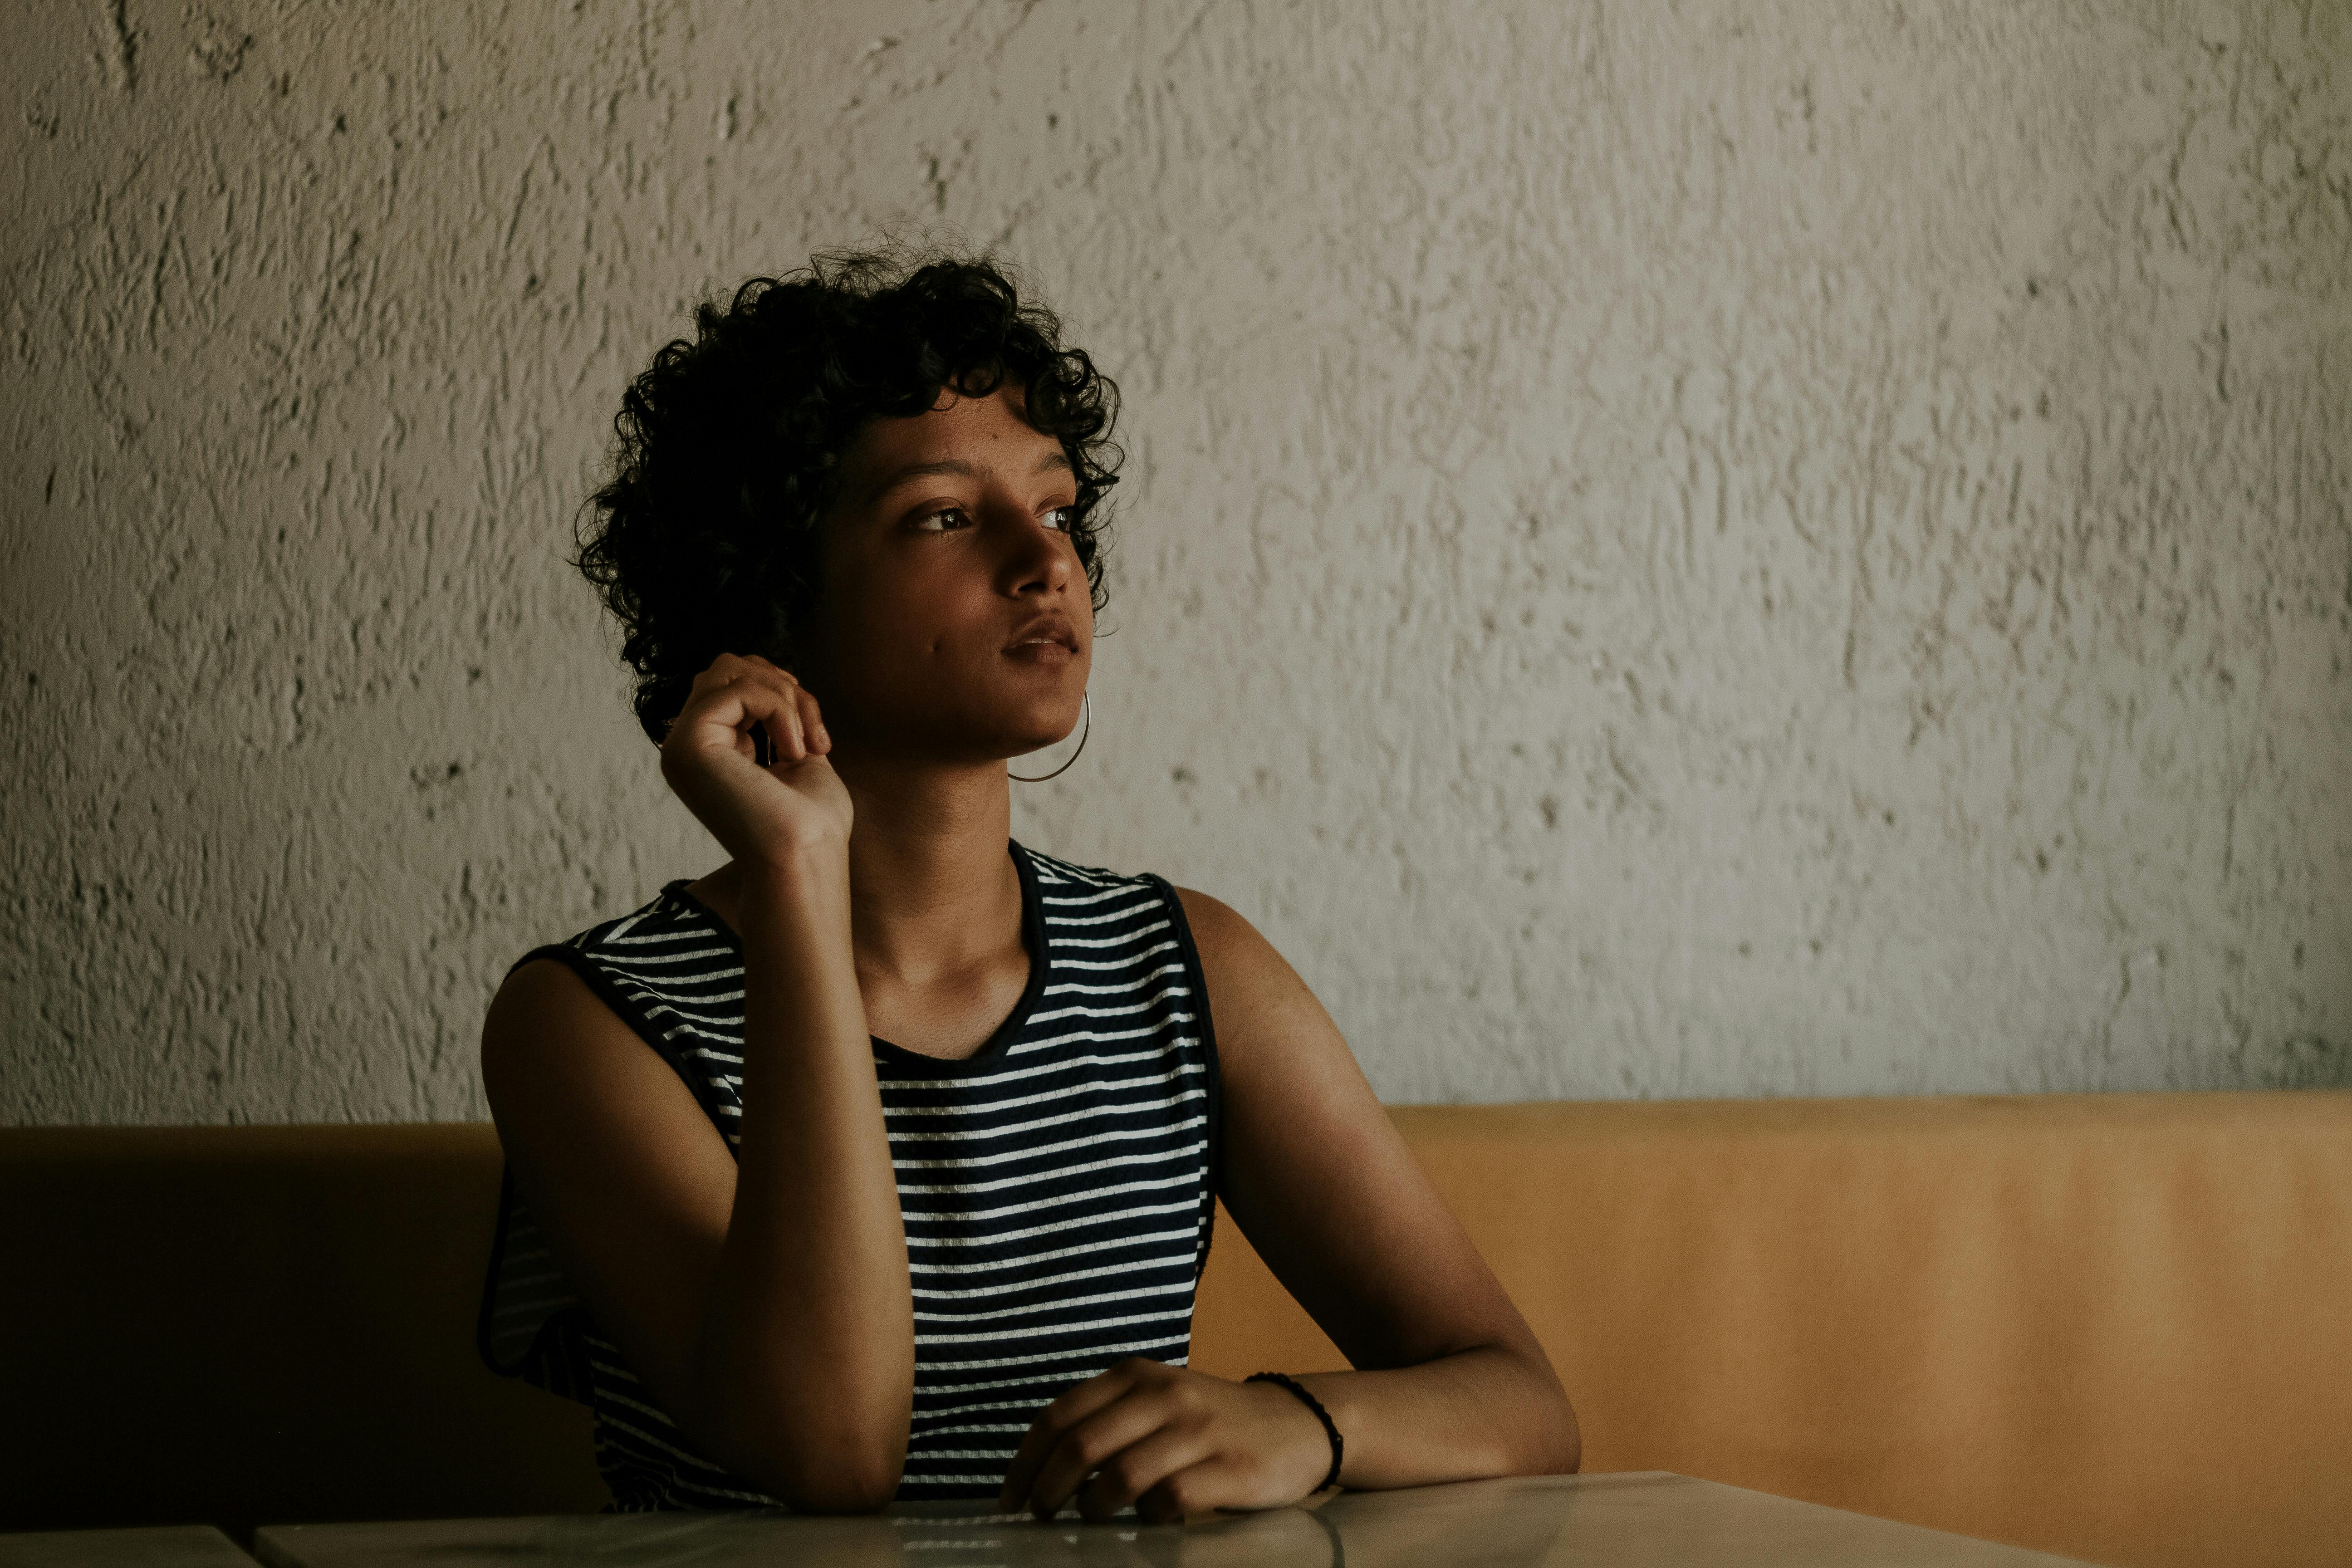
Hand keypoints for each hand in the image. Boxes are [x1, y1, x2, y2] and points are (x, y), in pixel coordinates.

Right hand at [657, 652, 851, 867]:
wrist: (805, 860)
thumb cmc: (812, 823)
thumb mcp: (796, 755)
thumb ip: (778, 719)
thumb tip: (778, 679)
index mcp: (709, 751)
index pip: (734, 682)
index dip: (782, 691)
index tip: (817, 738)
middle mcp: (686, 746)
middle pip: (728, 666)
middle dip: (784, 687)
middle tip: (814, 736)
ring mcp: (680, 745)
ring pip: (730, 669)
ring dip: (786, 697)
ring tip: (805, 745)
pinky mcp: (687, 744)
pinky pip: (737, 689)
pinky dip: (779, 710)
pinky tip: (793, 752)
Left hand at [997, 1359, 1333, 1523]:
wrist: (1297, 1423)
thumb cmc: (1210, 1422)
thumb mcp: (1157, 1401)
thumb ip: (1107, 1421)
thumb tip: (1042, 1473)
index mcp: (1137, 1375)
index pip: (1059, 1415)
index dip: (1026, 1462)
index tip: (1011, 1497)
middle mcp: (1165, 1395)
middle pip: (1081, 1446)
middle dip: (1048, 1489)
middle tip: (1041, 1516)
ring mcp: (1198, 1431)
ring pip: (1120, 1477)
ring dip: (1093, 1508)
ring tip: (1094, 1518)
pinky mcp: (1229, 1469)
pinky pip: (1168, 1502)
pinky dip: (1148, 1518)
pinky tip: (1152, 1518)